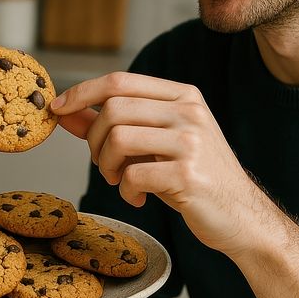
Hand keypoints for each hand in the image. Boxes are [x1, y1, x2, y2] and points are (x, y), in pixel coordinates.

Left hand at [52, 72, 269, 256]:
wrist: (241, 216)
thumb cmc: (192, 177)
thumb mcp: (154, 143)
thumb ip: (113, 124)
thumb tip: (65, 112)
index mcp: (182, 95)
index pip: (120, 81)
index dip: (81, 93)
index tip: (57, 110)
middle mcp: (189, 111)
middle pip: (113, 109)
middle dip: (94, 140)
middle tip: (104, 165)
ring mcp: (191, 142)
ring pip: (118, 138)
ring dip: (106, 166)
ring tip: (119, 180)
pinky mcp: (189, 175)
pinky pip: (133, 175)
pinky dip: (125, 190)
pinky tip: (139, 198)